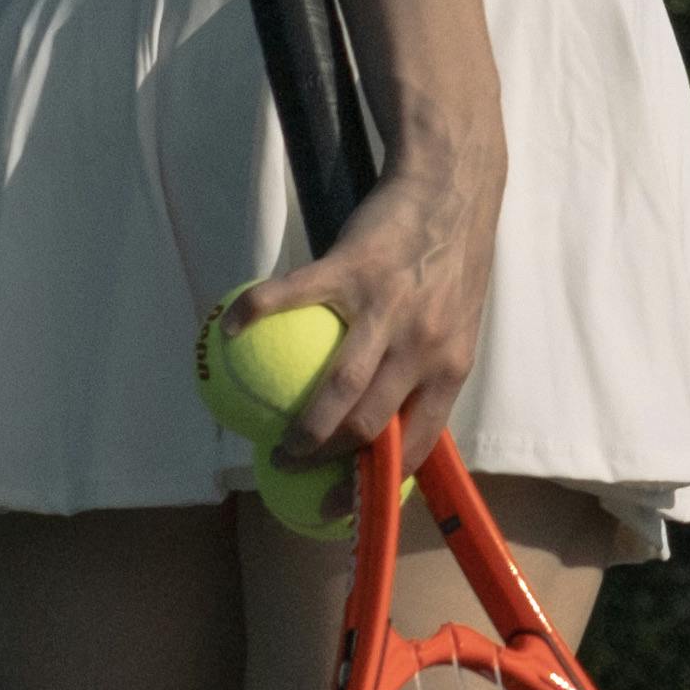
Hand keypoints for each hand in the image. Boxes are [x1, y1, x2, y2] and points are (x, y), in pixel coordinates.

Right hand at [260, 153, 496, 476]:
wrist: (453, 184)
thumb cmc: (451, 257)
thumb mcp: (459, 321)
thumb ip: (428, 366)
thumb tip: (389, 414)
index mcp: (451, 367)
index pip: (416, 444)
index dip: (378, 485)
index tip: (341, 506)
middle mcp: (422, 347)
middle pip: (368, 427)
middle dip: (324, 463)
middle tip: (289, 467)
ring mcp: (388, 309)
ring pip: (337, 388)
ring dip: (300, 425)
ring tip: (270, 438)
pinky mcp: (353, 266)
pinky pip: (294, 297)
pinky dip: (257, 314)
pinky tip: (230, 327)